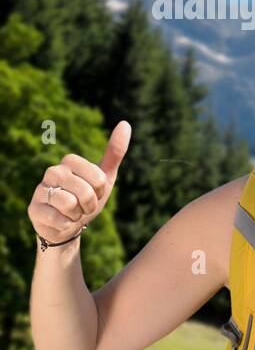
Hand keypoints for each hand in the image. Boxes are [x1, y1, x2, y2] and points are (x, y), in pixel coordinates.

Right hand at [28, 121, 131, 244]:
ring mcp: (40, 190)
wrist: (68, 225)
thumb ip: (114, 153)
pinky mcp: (33, 208)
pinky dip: (65, 223)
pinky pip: (57, 218)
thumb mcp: (105, 177)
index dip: (101, 189)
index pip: (97, 177)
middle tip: (84, 205)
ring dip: (77, 214)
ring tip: (72, 212)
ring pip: (69, 204)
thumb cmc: (87, 198)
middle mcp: (52, 172)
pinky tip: (60, 220)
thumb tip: (125, 123)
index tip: (96, 191)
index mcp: (70, 162)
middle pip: (84, 191)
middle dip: (90, 204)